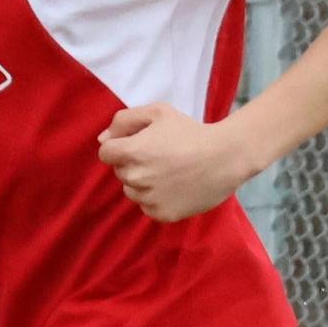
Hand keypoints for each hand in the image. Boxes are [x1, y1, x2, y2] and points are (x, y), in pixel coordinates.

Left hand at [97, 103, 249, 222]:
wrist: (224, 158)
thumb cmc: (191, 132)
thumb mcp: (158, 112)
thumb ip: (124, 120)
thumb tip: (103, 139)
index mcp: (132, 151)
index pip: (106, 153)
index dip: (120, 147)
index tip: (138, 145)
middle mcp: (136, 177)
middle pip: (120, 172)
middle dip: (133, 164)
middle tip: (159, 157)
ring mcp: (148, 198)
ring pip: (132, 191)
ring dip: (142, 183)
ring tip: (168, 173)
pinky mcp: (162, 214)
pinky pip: (147, 207)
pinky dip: (155, 199)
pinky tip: (174, 187)